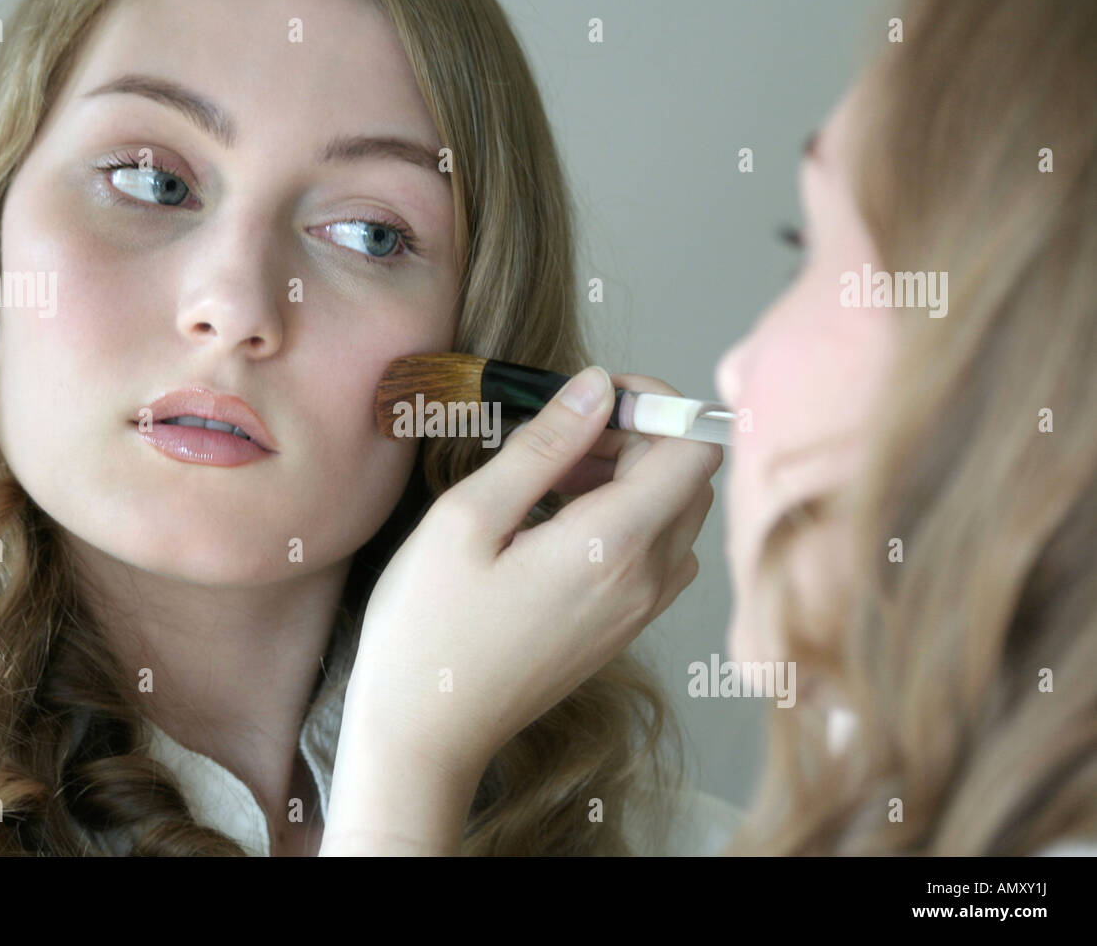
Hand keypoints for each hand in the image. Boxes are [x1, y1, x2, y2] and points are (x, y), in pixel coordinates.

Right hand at [343, 365, 721, 783]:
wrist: (425, 735)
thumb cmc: (427, 628)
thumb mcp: (468, 518)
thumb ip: (542, 447)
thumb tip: (598, 387)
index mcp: (613, 547)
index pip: (695, 446)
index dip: (655, 405)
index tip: (592, 401)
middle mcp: (645, 581)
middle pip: (690, 476)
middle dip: (636, 437)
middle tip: (557, 438)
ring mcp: (640, 611)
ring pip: (675, 513)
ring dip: (628, 478)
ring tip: (548, 482)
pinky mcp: (623, 629)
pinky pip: (657, 553)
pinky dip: (624, 520)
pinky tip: (557, 525)